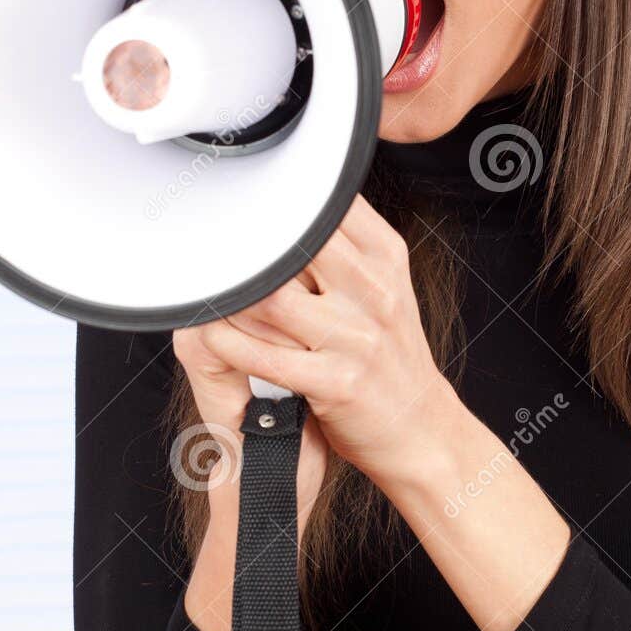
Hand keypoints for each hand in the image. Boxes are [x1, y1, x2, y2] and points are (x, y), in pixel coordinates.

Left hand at [192, 193, 456, 489]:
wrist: (423, 429)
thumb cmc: (392, 357)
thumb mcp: (385, 287)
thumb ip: (345, 246)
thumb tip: (290, 206)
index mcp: (384, 257)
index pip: (325, 206)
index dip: (278, 202)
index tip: (246, 205)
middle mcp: (375, 291)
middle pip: (293, 244)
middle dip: (247, 246)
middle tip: (211, 245)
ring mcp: (358, 337)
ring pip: (272, 298)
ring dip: (231, 296)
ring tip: (207, 289)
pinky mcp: (339, 382)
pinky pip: (267, 356)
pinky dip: (230, 342)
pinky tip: (211, 333)